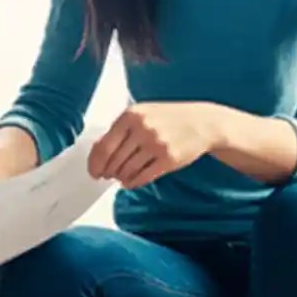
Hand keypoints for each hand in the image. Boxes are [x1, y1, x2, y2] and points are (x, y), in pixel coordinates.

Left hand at [88, 102, 223, 189]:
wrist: (203, 122)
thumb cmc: (169, 118)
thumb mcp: (142, 113)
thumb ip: (121, 129)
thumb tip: (98, 153)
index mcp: (130, 115)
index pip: (103, 146)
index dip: (95, 163)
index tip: (93, 172)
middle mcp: (142, 128)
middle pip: (114, 161)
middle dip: (108, 172)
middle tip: (108, 176)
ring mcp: (156, 144)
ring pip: (127, 171)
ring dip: (121, 178)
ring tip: (122, 178)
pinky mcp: (168, 159)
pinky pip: (143, 177)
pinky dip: (133, 183)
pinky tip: (132, 182)